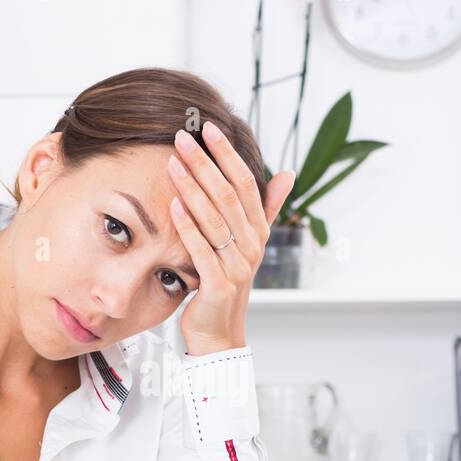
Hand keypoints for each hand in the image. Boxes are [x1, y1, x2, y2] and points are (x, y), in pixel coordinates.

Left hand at [167, 122, 295, 355]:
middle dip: (205, 164)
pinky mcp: (220, 285)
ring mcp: (238, 266)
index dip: (228, 154)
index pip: (246, 183)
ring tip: (172, 162)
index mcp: (259, 231)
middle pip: (228, 196)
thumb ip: (267, 208)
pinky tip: (173, 204)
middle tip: (182, 137)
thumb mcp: (247, 243)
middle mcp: (252, 245)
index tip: (208, 127)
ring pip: (214, 219)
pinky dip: (188, 226)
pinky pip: (202, 249)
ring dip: (192, 188)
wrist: (218, 333)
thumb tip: (288, 173)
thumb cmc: (225, 283)